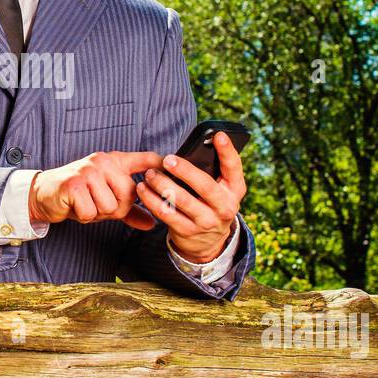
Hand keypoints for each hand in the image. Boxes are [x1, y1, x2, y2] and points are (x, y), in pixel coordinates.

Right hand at [29, 150, 165, 230]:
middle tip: (97, 203)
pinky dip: (84, 216)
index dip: (160, 163)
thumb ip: (130, 210)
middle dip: (115, 209)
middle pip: (128, 195)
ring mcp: (88, 171)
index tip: (174, 164)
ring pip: (110, 206)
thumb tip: (153, 223)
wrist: (45, 194)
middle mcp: (103, 161)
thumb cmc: (80, 196)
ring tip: (86, 203)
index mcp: (114, 162)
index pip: (143, 159)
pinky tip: (75, 206)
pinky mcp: (74, 184)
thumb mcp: (107, 200)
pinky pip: (92, 211)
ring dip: (97, 213)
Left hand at [134, 130, 245, 261]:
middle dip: (185, 171)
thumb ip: (213, 171)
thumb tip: (196, 146)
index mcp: (234, 190)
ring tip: (149, 174)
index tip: (217, 135)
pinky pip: (166, 214)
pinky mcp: (187, 231)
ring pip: (182, 201)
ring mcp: (206, 221)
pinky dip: (152, 200)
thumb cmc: (211, 204)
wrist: (209, 243)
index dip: (227, 151)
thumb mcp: (221, 190)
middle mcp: (225, 207)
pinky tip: (143, 190)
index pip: (234, 168)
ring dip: (162, 185)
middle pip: (205, 186)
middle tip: (167, 159)